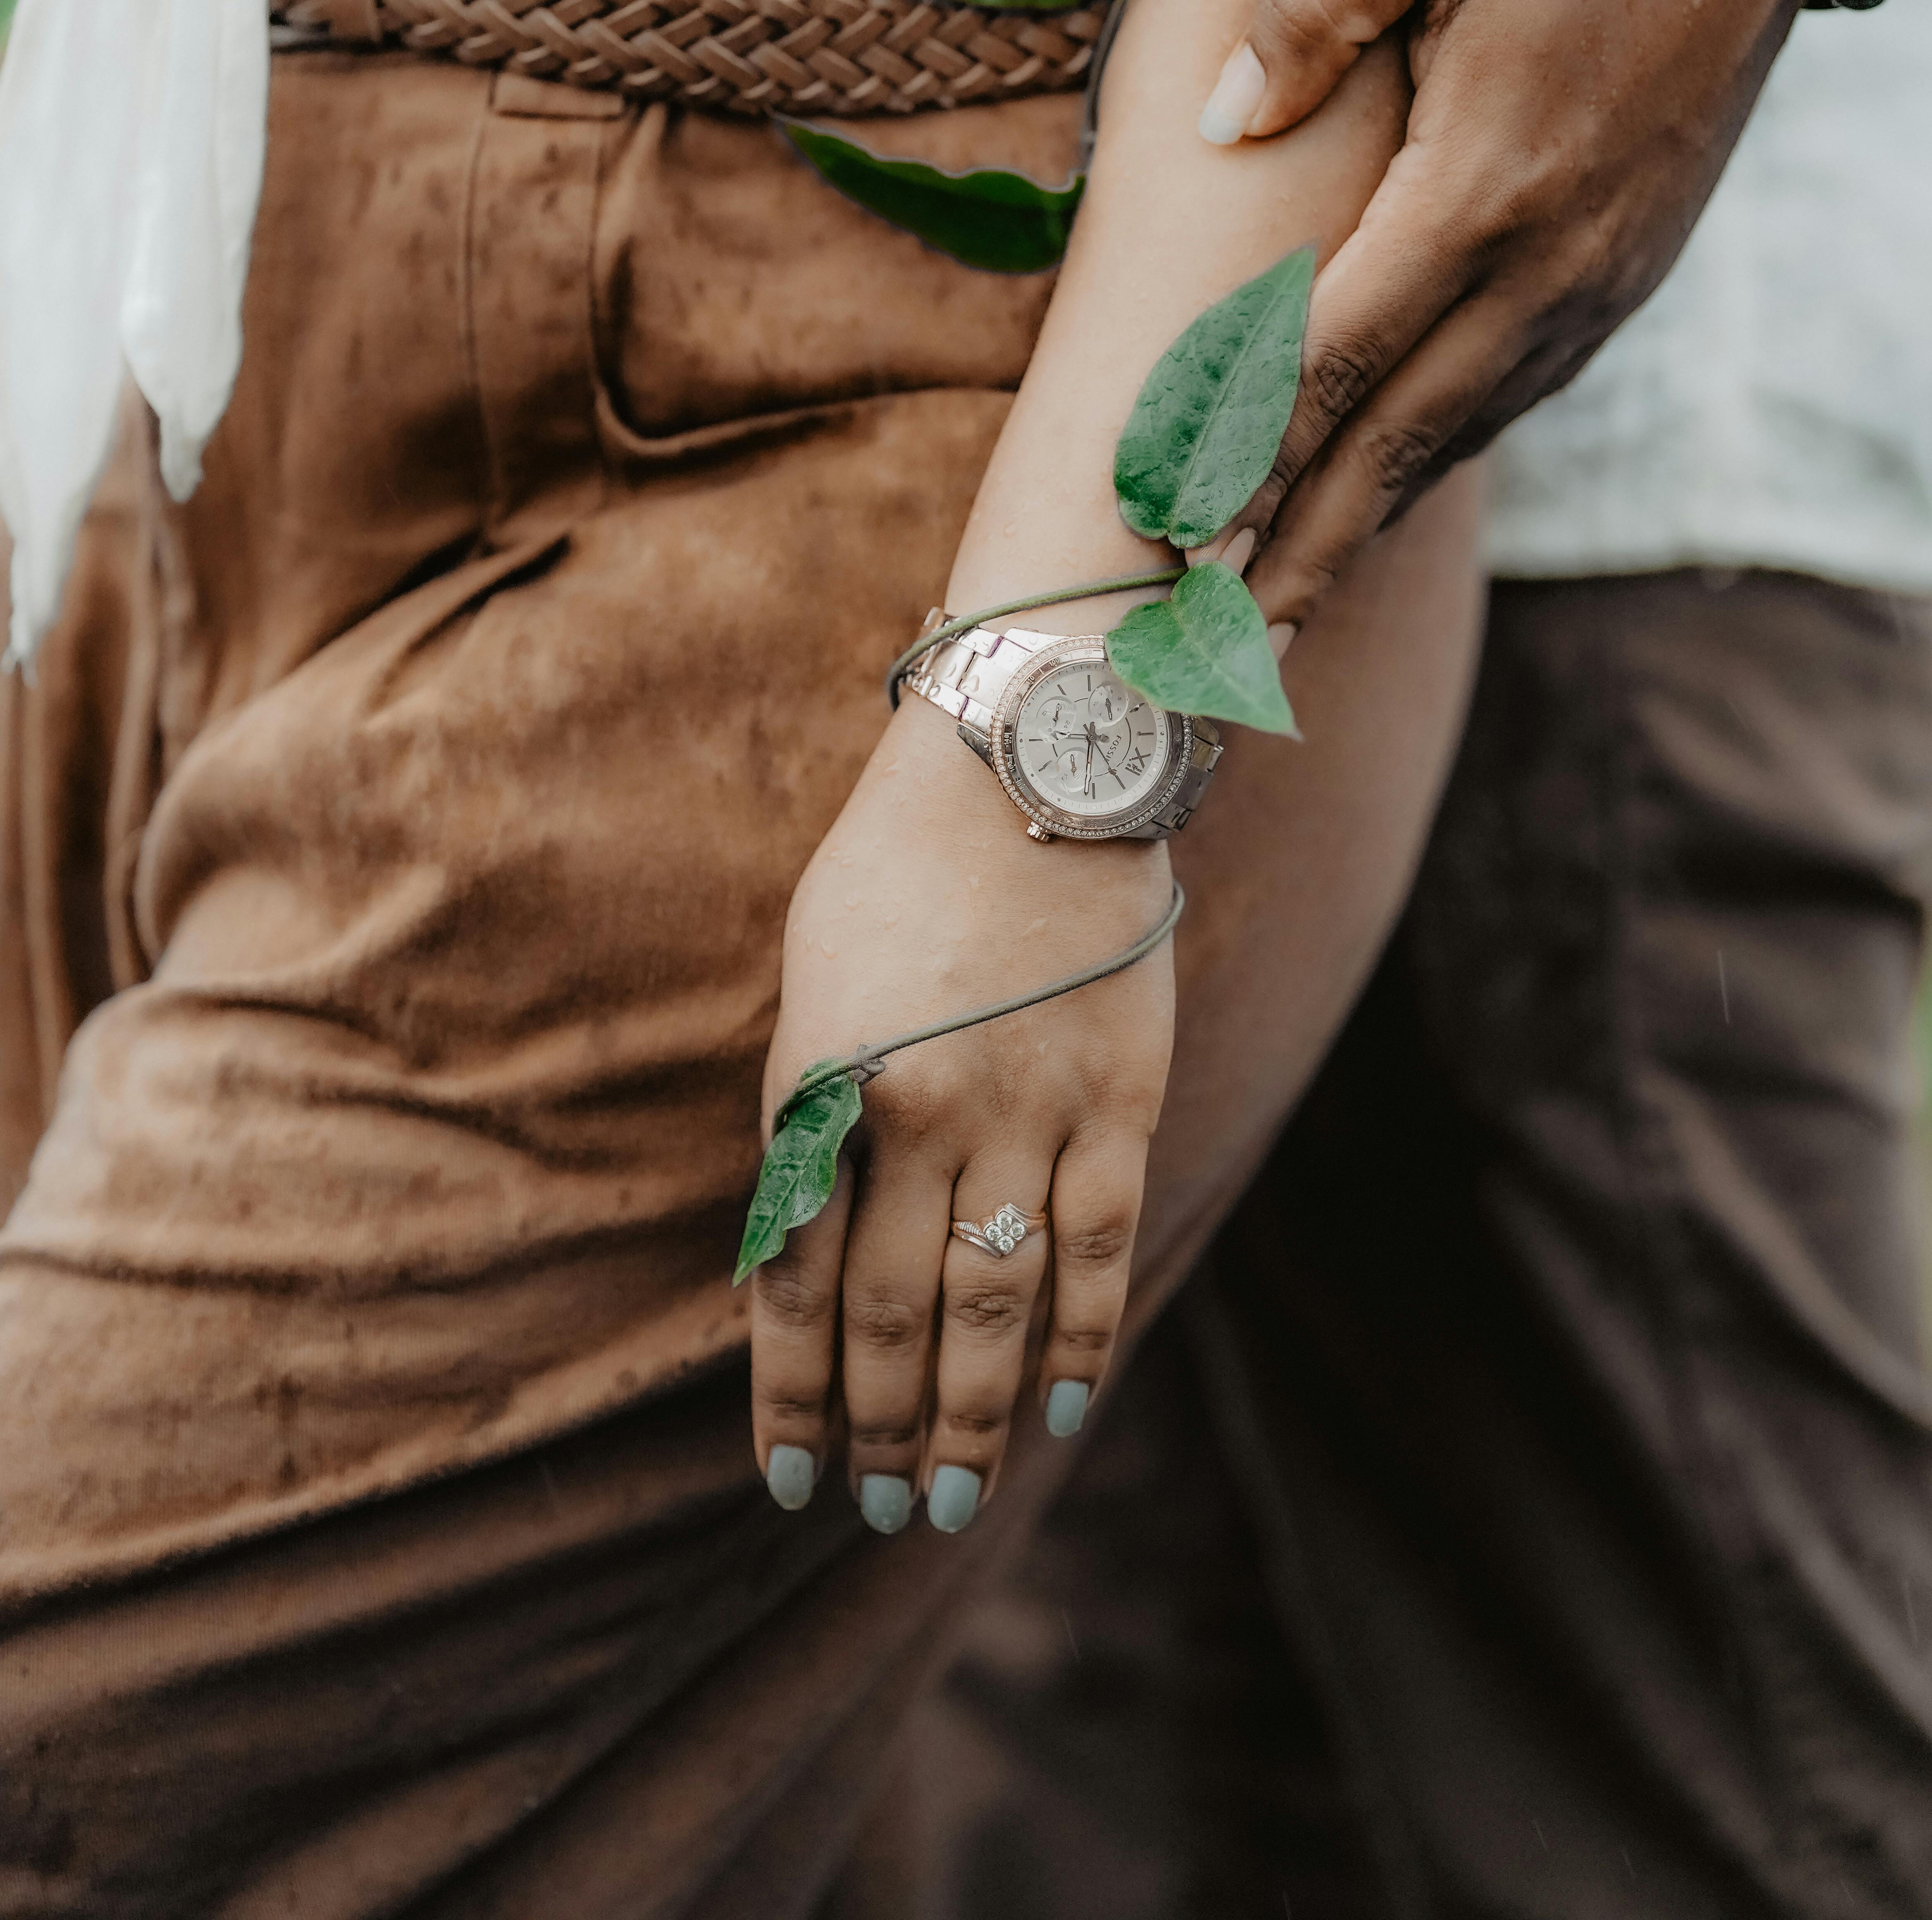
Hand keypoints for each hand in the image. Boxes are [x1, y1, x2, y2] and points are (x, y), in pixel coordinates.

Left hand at [750, 701, 1174, 1534]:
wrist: (1023, 765)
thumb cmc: (896, 870)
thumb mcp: (814, 987)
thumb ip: (810, 1117)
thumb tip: (792, 1255)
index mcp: (825, 1081)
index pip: (792, 1279)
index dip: (788, 1392)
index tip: (786, 1476)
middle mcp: (919, 1111)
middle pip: (893, 1312)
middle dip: (880, 1428)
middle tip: (883, 1510)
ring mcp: (1027, 1106)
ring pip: (994, 1302)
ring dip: (970, 1415)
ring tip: (953, 1499)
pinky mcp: (1117, 1095)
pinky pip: (1096, 1243)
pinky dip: (1078, 1337)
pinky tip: (1058, 1407)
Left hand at [1193, 0, 1795, 623]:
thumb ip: (1305, 11)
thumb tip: (1223, 127)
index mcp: (1483, 187)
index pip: (1335, 351)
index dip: (1248, 447)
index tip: (1171, 528)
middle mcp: (1544, 266)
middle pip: (1395, 440)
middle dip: (1297, 546)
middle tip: (1209, 643)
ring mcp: (1591, 288)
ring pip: (1455, 436)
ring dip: (1360, 524)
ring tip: (1271, 605)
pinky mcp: (1617, 284)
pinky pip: (1504, 399)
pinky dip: (1429, 463)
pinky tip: (1371, 499)